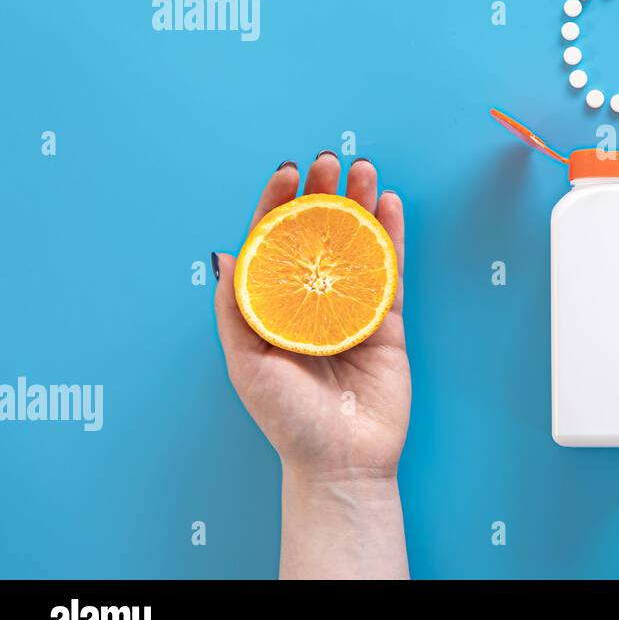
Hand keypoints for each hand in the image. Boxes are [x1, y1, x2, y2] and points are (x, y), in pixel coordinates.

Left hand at [213, 154, 410, 577]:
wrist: (342, 461)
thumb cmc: (288, 420)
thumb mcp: (246, 364)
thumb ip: (236, 311)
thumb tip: (225, 254)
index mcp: (274, 309)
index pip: (275, 243)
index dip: (278, 205)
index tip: (286, 172)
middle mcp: (312, 302)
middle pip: (319, 234)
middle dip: (323, 193)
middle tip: (329, 159)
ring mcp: (351, 308)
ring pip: (357, 243)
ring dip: (361, 204)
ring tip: (364, 168)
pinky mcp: (388, 322)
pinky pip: (390, 271)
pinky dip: (392, 236)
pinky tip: (391, 205)